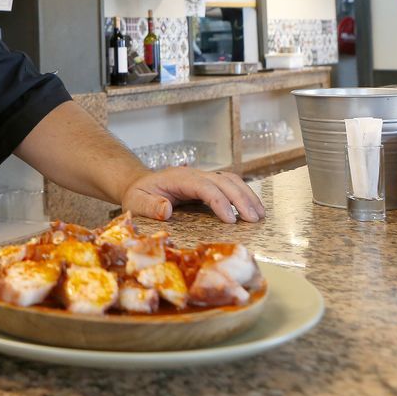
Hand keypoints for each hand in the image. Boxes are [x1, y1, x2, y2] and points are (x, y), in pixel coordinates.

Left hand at [120, 168, 263, 223]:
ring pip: (231, 180)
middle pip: (223, 181)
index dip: (219, 201)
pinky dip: (244, 195)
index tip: (231, 221)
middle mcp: (194, 175)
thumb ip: (149, 206)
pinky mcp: (208, 184)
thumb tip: (166, 210)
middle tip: (254, 220)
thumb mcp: (136, 201)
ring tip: (260, 215)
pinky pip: (230, 185)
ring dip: (247, 195)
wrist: (139, 185)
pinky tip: (253, 209)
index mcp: (178, 178)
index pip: (204, 186)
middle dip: (241, 199)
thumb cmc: (138, 195)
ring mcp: (202, 177)